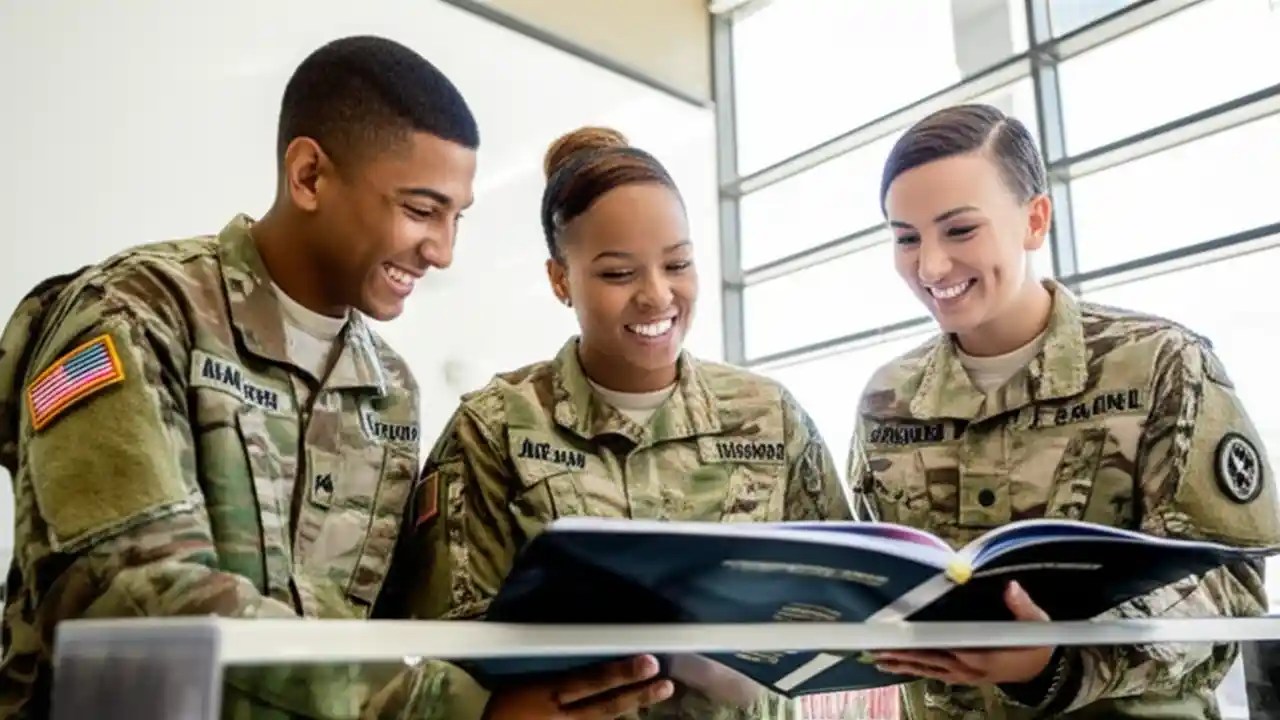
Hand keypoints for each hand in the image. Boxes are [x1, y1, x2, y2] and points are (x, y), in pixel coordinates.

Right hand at [485, 655, 674, 719]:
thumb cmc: (504, 705)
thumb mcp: (519, 680)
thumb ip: (548, 666)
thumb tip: (577, 638)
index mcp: (548, 694)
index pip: (590, 681)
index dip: (620, 673)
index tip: (648, 661)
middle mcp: (563, 717)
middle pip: (605, 706)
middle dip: (636, 694)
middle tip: (666, 682)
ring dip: (634, 706)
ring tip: (662, 690)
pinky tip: (638, 710)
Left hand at [871, 581, 1055, 685]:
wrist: (1040, 668)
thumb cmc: (1036, 643)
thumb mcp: (1038, 623)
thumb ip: (1022, 606)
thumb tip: (1011, 587)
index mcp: (984, 655)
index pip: (948, 647)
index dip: (924, 643)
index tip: (903, 637)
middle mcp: (969, 668)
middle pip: (931, 660)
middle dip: (904, 654)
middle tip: (877, 648)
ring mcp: (964, 675)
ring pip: (928, 669)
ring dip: (904, 664)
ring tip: (878, 659)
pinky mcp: (961, 676)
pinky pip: (933, 673)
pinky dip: (914, 669)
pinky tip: (897, 666)